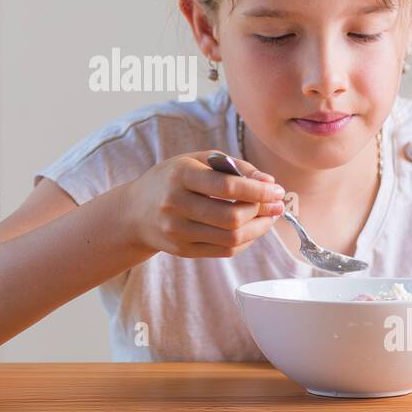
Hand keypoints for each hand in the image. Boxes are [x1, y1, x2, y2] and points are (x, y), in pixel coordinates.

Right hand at [124, 151, 285, 257]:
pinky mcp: (183, 250)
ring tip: (267, 217)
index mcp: (181, 175)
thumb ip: (235, 167)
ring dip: (258, 229)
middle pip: (231, 217)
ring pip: (231, 239)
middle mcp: (176, 205)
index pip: (228, 187)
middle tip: (276, 205)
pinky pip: (225, 251)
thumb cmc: (173, 179)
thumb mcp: (199, 161)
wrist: (135, 211)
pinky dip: (245, 241)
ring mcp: (177, 231)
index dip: (258, 191)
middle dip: (261, 212)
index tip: (276, 190)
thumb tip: (269, 183)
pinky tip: (251, 229)